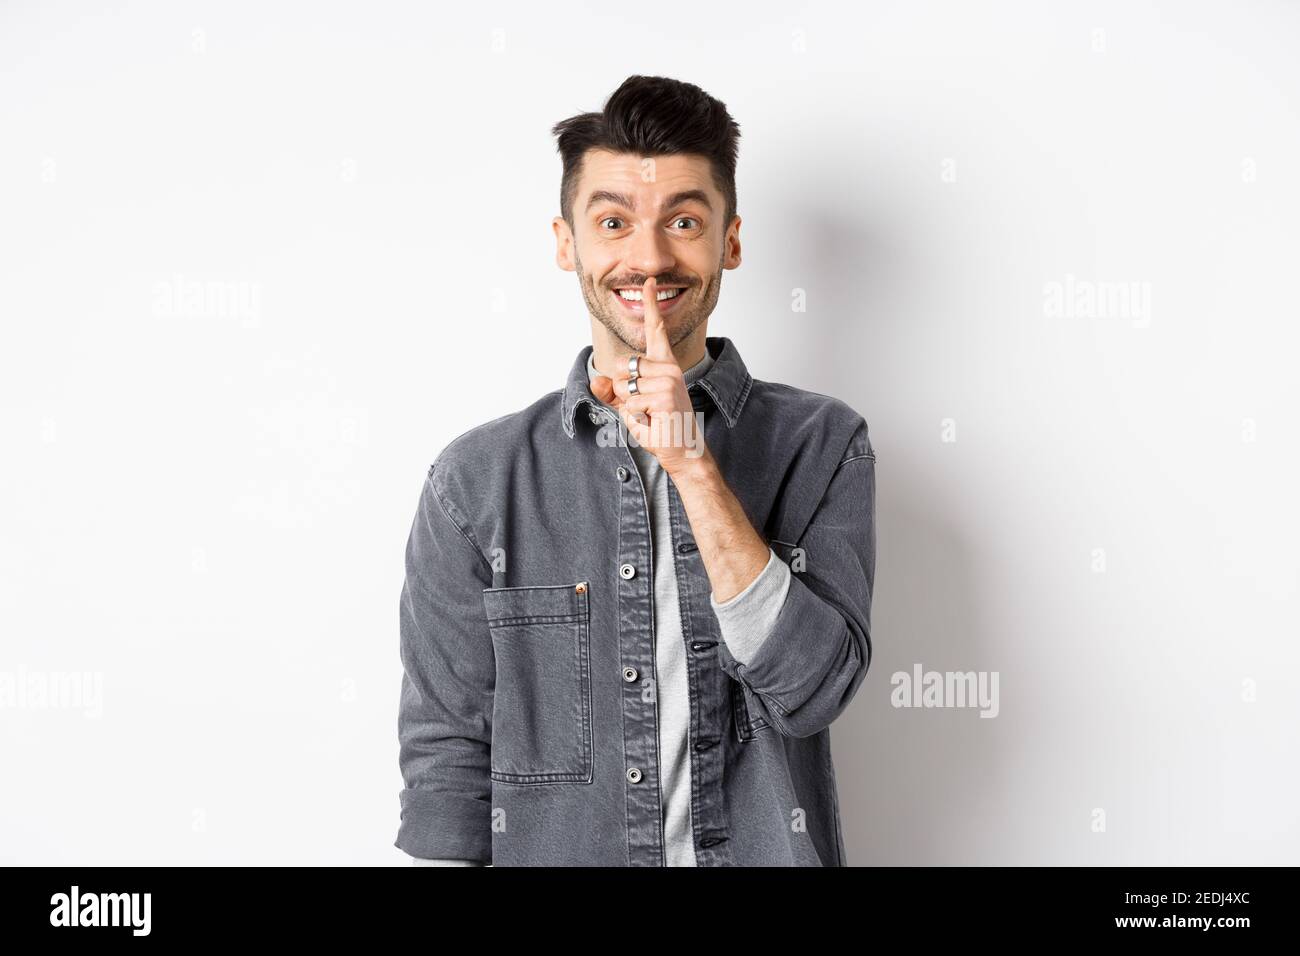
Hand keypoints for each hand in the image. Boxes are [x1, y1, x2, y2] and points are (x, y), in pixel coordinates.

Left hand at [590, 276, 709, 475]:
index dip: (650, 305)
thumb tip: (598, 382)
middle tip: (645, 408)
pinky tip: (654, 423)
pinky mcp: (665, 397)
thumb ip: (612, 392)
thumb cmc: (659, 426)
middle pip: (622, 367)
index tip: (648, 281)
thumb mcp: (630, 407)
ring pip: (624, 387)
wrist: (681, 450)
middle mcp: (668, 368)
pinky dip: (636, 419)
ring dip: (629, 407)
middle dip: (623, 392)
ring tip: (650, 416)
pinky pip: (630, 404)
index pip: (655, 330)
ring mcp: (668, 381)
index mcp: (663, 365)